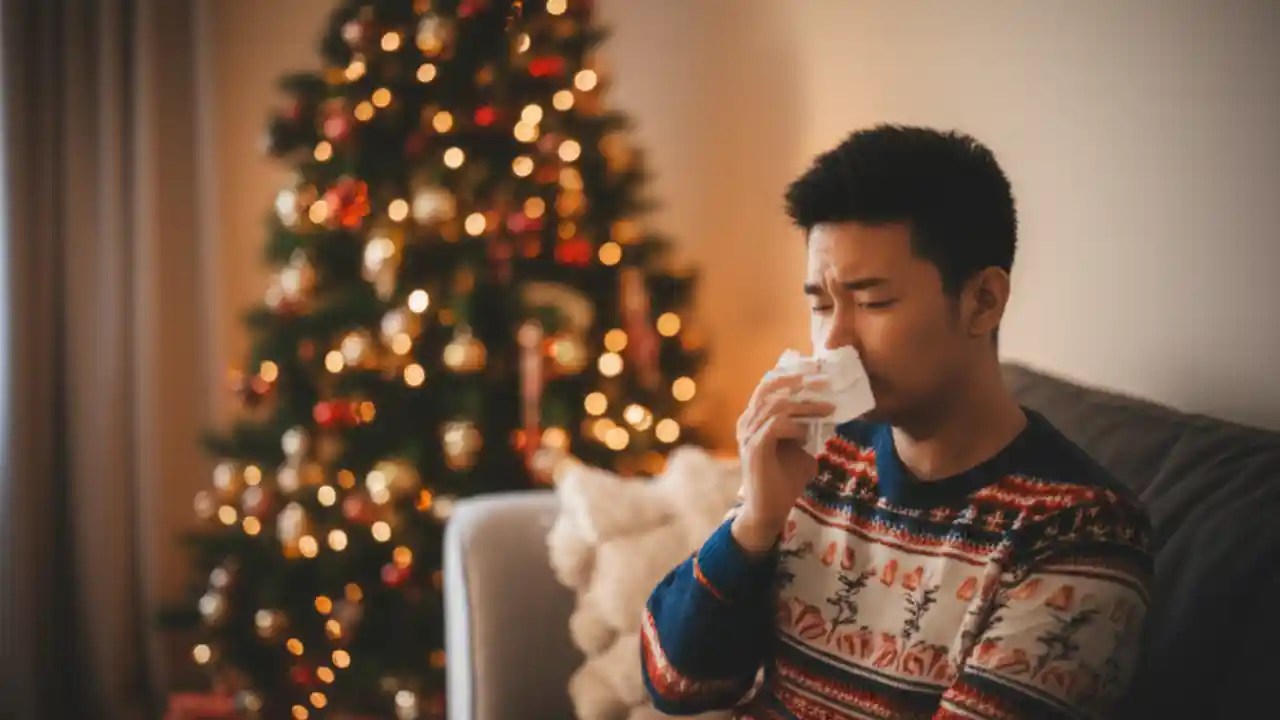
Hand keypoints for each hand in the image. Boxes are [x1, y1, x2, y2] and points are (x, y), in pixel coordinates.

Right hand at [731, 371, 832, 551]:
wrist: (769, 512)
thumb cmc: (784, 482)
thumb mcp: (801, 450)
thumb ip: (808, 431)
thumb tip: (828, 417)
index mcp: (755, 419)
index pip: (769, 385)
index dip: (791, 374)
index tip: (817, 370)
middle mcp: (748, 422)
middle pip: (770, 387)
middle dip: (799, 380)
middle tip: (825, 380)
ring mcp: (748, 434)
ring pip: (777, 405)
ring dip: (805, 405)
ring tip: (828, 407)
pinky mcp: (755, 448)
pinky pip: (776, 425)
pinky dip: (795, 425)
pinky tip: (808, 432)